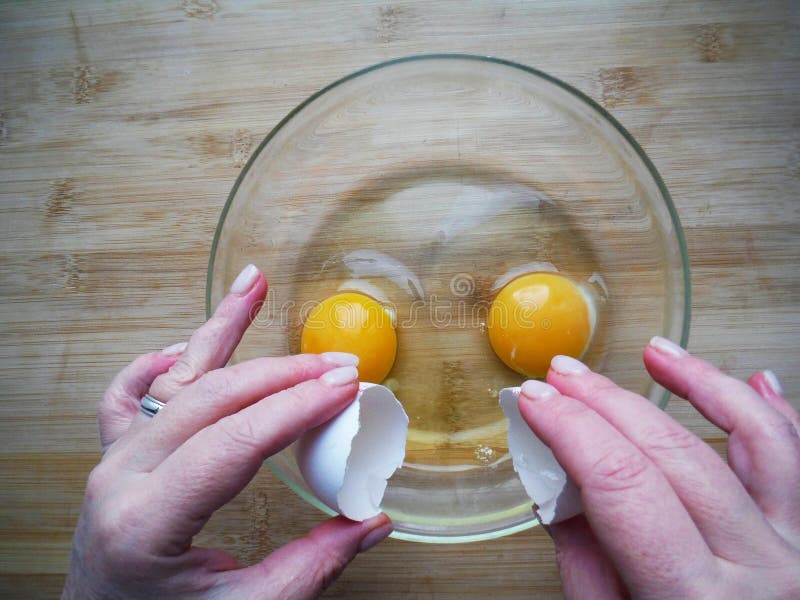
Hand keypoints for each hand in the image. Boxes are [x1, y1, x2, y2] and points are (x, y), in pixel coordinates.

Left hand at [63, 265, 392, 599]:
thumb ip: (311, 567)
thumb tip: (372, 523)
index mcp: (146, 521)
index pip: (235, 441)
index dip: (298, 407)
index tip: (346, 387)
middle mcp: (120, 478)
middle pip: (211, 398)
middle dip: (284, 374)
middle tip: (337, 364)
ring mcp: (112, 461)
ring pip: (172, 379)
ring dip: (219, 329)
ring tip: (253, 284)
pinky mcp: (113, 458)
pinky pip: (129, 393)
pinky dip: (161, 361)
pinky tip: (186, 344)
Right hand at [519, 338, 799, 598]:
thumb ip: (587, 567)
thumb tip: (558, 490)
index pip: (622, 485)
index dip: (570, 430)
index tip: (535, 402)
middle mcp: (764, 570)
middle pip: (674, 453)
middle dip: (606, 402)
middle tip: (563, 376)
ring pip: (759, 440)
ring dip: (702, 384)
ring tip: (657, 353)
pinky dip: (774, 415)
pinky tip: (754, 382)